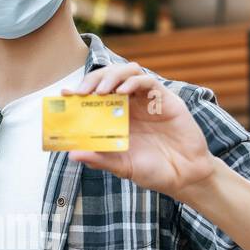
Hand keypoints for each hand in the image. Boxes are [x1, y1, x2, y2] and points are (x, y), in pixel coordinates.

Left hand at [62, 61, 214, 199]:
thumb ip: (100, 159)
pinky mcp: (165, 100)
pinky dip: (133, 82)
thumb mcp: (122, 167)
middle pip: (109, 78)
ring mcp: (148, 100)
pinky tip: (122, 92)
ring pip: (128, 72)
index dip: (79, 92)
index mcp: (117, 118)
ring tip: (101, 90)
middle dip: (93, 80)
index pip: (95, 96)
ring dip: (111, 76)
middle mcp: (131, 105)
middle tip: (81, 91)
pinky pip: (148, 82)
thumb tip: (72, 154)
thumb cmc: (153, 171)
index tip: (64, 96)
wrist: (185, 177)